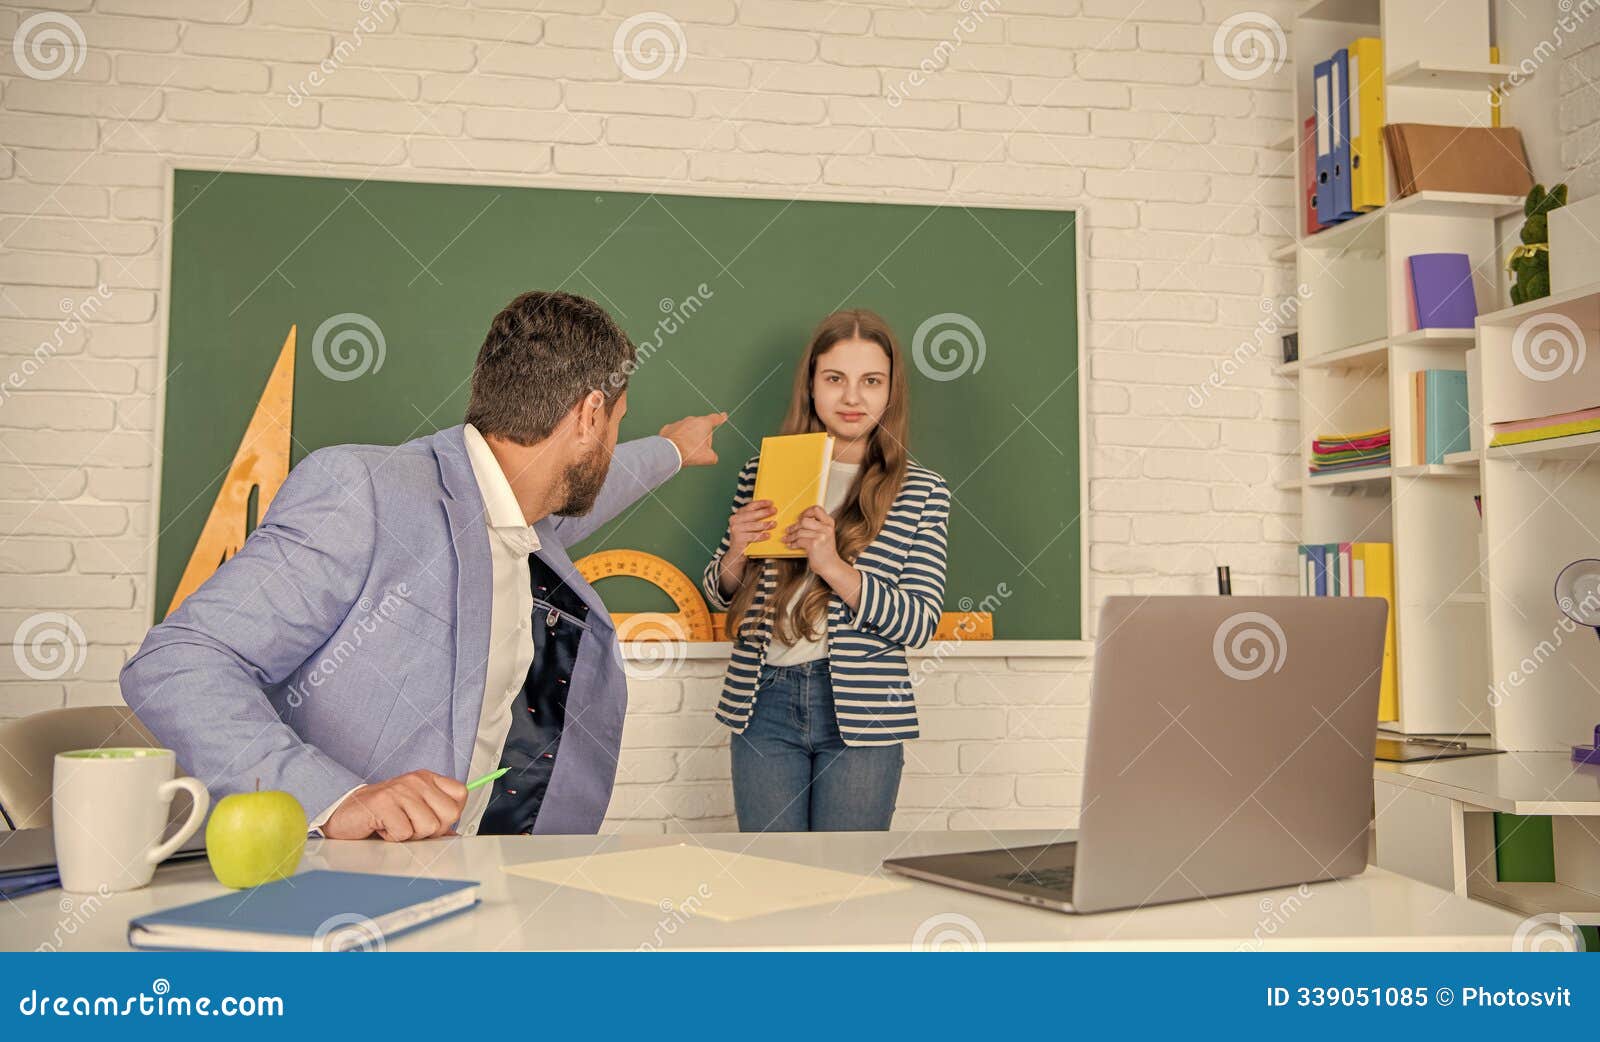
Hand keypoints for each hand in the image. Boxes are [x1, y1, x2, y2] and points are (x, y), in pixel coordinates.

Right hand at [321, 770, 467, 841]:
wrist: (345, 814)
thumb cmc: (381, 814)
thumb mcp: (414, 812)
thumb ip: (436, 820)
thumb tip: (456, 835)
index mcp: (427, 779)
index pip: (461, 794)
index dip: (450, 814)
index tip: (433, 818)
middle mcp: (416, 780)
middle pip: (450, 814)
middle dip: (432, 829)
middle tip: (410, 825)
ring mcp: (400, 790)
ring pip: (428, 826)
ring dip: (410, 834)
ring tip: (394, 824)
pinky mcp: (383, 803)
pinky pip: (404, 833)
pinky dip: (393, 837)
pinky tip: (382, 827)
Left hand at [660, 412, 726, 466]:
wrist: (668, 453)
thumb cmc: (689, 452)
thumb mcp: (708, 457)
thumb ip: (713, 455)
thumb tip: (712, 456)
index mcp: (704, 423)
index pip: (715, 419)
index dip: (720, 418)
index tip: (723, 416)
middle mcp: (691, 420)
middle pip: (701, 428)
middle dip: (701, 437)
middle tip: (698, 450)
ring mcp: (679, 423)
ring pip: (688, 430)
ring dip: (689, 438)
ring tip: (686, 450)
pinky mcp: (669, 428)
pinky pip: (677, 433)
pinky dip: (678, 439)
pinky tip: (677, 447)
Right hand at [726, 499, 775, 560]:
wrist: (737, 552)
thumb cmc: (745, 536)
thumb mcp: (748, 524)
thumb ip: (754, 517)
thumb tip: (769, 509)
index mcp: (738, 514)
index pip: (750, 506)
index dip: (761, 503)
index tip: (771, 503)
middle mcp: (735, 520)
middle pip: (752, 514)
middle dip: (764, 512)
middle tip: (774, 511)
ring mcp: (736, 529)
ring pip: (753, 525)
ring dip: (765, 524)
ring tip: (774, 524)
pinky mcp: (738, 538)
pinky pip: (752, 536)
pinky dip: (761, 536)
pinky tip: (768, 535)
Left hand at [784, 506, 842, 570]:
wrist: (830, 566)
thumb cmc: (826, 551)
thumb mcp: (825, 534)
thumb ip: (817, 526)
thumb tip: (800, 520)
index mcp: (829, 523)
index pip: (816, 509)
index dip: (806, 512)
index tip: (800, 517)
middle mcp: (826, 528)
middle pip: (804, 520)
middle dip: (794, 526)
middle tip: (789, 530)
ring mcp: (821, 536)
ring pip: (800, 531)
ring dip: (791, 536)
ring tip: (788, 538)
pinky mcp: (814, 544)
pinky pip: (799, 540)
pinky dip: (793, 543)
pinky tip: (791, 545)